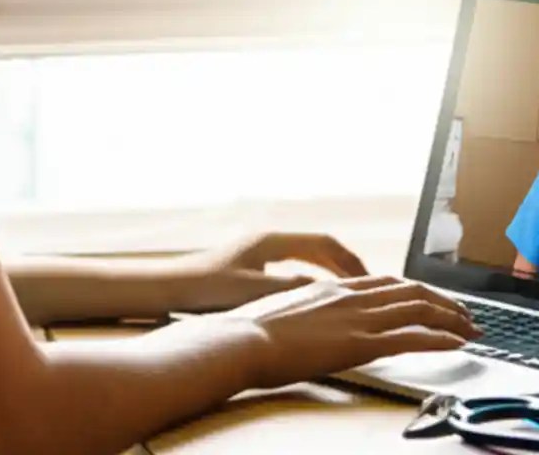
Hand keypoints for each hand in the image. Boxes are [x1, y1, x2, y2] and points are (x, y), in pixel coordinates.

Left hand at [169, 232, 369, 313]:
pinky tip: (315, 299)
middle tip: (369, 286)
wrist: (169, 287)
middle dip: (345, 265)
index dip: (350, 261)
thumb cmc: (205, 288)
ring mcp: (258, 250)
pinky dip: (311, 277)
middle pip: (318, 246)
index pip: (324, 244)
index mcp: (271, 240)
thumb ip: (291, 289)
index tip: (369, 280)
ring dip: (329, 270)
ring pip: (305, 256)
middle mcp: (267, 239)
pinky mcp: (250, 264)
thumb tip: (327, 288)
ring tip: (350, 292)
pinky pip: (292, 265)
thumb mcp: (254, 290)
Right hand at [190, 275, 481, 389]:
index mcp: (332, 288)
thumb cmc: (250, 332)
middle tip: (462, 313)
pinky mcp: (359, 343)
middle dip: (442, 300)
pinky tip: (458, 342)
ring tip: (471, 327)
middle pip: (409, 290)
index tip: (429, 298)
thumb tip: (307, 319)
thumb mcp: (282, 311)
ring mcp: (356, 318)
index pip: (386, 282)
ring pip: (418, 308)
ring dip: (450, 317)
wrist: (240, 340)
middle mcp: (350, 296)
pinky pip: (411, 337)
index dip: (414, 289)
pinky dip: (440, 338)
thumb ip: (305, 310)